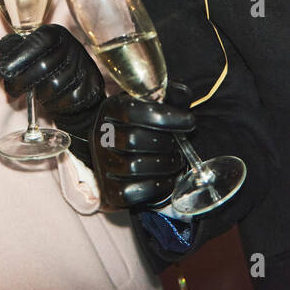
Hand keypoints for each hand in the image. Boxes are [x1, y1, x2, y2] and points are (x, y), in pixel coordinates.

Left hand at [0, 25, 103, 160]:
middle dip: (23, 81)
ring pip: (54, 86)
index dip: (20, 56)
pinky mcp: (90, 88)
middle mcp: (73, 47)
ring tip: (36, 92)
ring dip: (39, 94)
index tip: (4, 70)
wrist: (75, 90)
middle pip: (44, 66)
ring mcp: (84, 68)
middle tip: (13, 89)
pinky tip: (51, 99)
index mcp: (57, 34)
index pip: (40, 41)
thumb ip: (12, 50)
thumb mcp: (29, 54)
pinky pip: (65, 100)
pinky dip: (53, 103)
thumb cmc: (46, 69)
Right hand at [91, 84, 194, 209]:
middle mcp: (101, 136)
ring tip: (176, 160)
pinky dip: (155, 187)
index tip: (189, 121)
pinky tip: (166, 178)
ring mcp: (103, 164)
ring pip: (134, 167)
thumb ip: (171, 96)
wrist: (130, 153)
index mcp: (111, 109)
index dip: (165, 117)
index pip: (134, 111)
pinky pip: (132, 192)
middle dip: (165, 143)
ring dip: (164, 165)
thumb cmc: (147, 124)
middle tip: (179, 145)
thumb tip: (182, 97)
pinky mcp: (110, 190)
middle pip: (133, 140)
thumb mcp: (156, 104)